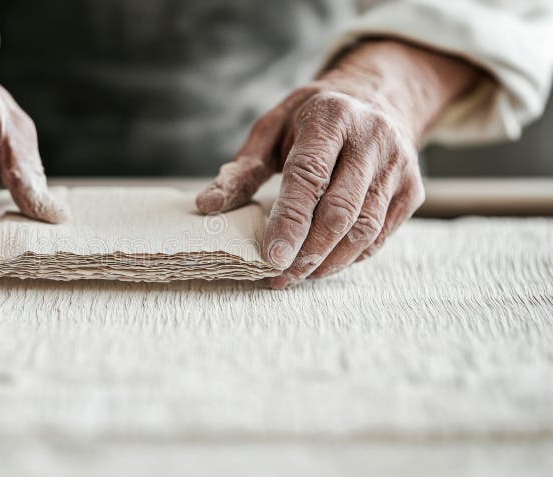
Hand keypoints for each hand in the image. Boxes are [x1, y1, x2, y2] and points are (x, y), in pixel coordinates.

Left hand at [196, 40, 480, 287]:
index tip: (272, 258)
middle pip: (341, 211)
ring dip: (330, 262)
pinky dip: (352, 256)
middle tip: (280, 276)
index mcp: (330, 117)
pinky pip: (381, 234)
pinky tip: (326, 263)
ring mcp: (398, 165)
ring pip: (365, 229)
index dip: (291, 222)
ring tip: (299, 275)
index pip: (309, 177)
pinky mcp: (413, 189)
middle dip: (309, 253)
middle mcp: (372, 138)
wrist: (377, 99)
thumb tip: (206, 206)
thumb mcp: (271, 131)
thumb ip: (241, 170)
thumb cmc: (310, 121)